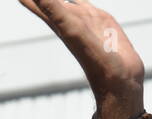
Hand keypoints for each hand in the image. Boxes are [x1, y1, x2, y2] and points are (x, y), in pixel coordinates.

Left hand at [18, 0, 144, 106]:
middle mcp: (66, 18)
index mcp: (56, 20)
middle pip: (44, 0)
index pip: (33, 1)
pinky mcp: (98, 18)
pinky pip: (82, 1)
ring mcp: (82, 18)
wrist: (118, 77)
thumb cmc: (94, 57)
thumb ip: (51, 7)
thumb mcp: (70, 28)